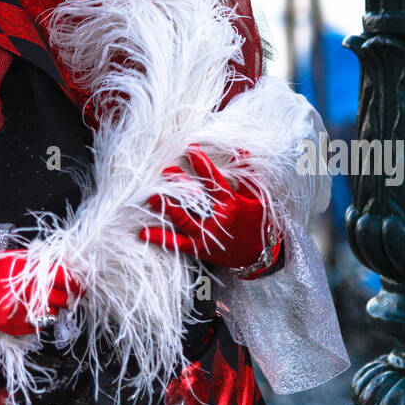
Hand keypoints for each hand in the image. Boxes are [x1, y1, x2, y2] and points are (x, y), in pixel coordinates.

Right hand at [0, 251, 81, 336]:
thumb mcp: (20, 259)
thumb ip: (42, 264)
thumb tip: (66, 268)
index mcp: (34, 273)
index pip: (67, 279)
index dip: (77, 283)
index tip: (80, 286)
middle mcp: (32, 294)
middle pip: (64, 300)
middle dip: (68, 298)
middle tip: (67, 296)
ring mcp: (25, 312)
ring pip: (53, 315)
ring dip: (54, 309)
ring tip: (46, 303)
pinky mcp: (18, 327)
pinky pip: (39, 326)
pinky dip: (39, 319)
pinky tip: (31, 311)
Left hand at [139, 144, 276, 270]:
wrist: (261, 255)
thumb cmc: (259, 222)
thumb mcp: (257, 195)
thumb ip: (248, 172)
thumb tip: (241, 148)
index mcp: (232, 205)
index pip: (214, 181)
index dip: (202, 164)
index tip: (191, 148)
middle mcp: (217, 221)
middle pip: (195, 200)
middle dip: (180, 184)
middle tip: (166, 170)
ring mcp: (207, 236)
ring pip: (183, 221)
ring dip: (166, 208)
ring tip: (151, 197)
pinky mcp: (200, 249)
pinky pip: (177, 244)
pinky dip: (161, 238)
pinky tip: (143, 233)